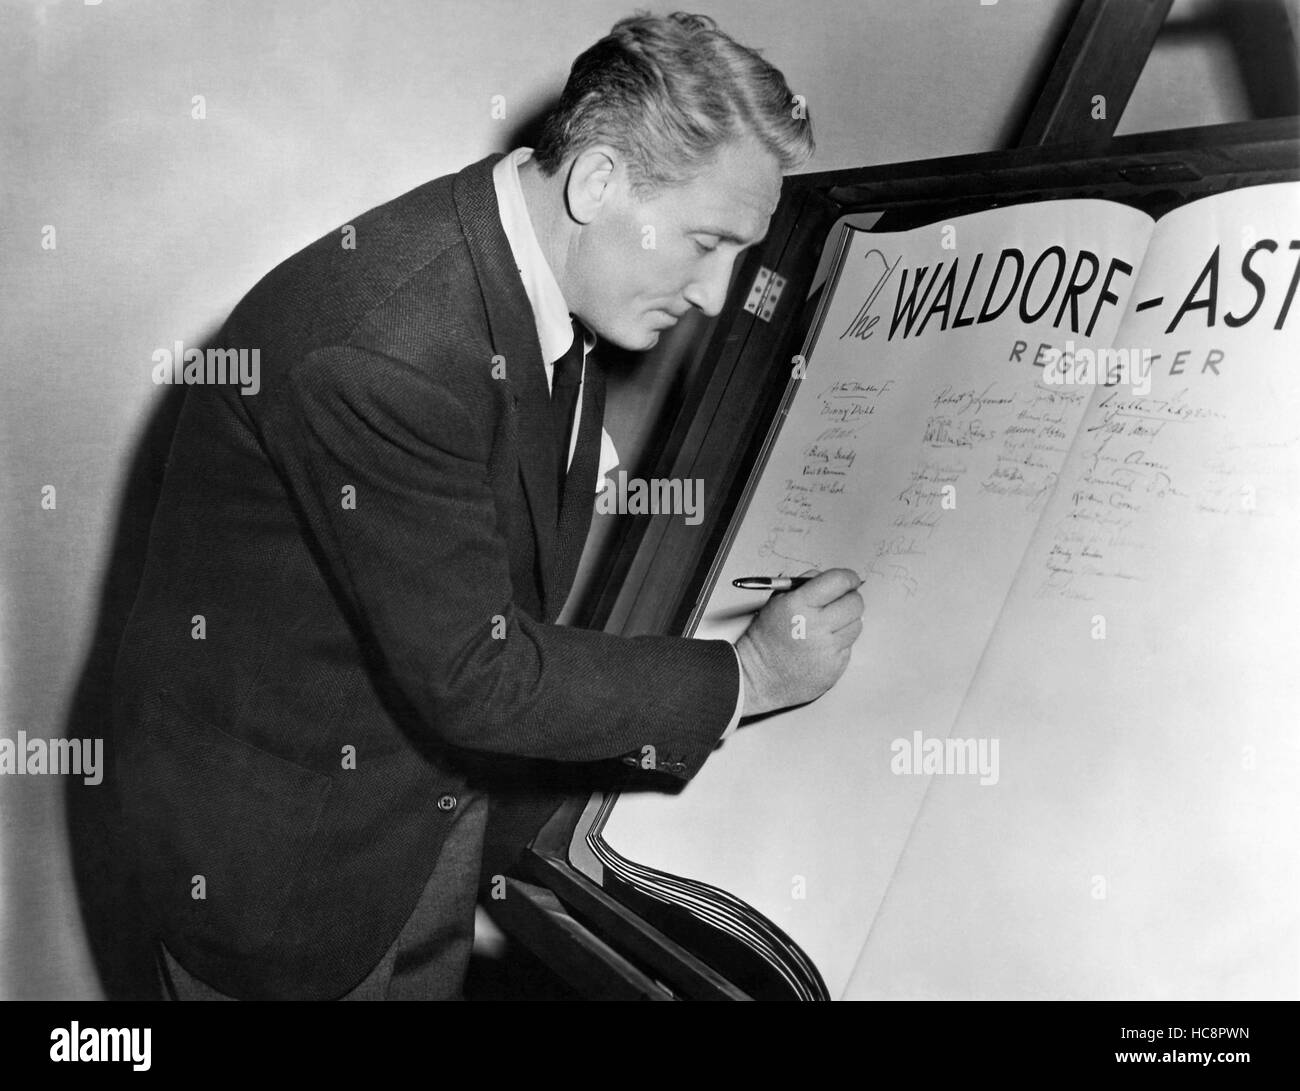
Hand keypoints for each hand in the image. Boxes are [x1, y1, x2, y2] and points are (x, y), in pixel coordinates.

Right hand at [734, 568, 863, 717]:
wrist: (760, 676)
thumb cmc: (767, 638)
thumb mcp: (777, 601)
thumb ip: (805, 584)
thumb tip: (835, 579)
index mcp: (799, 604)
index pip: (839, 581)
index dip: (848, 578)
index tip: (849, 580)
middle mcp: (815, 625)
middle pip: (855, 603)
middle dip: (850, 599)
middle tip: (841, 602)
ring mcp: (827, 648)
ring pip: (857, 624)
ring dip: (847, 621)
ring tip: (827, 627)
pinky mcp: (835, 665)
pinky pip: (850, 645)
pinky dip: (841, 642)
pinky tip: (823, 645)